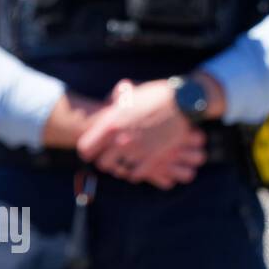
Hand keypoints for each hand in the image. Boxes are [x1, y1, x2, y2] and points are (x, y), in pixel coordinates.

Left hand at [77, 80, 206, 187]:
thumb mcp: (131, 93)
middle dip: (107, 161)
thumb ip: (115, 99)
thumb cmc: (156, 95)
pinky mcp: (153, 159)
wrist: (183, 103)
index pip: (85, 148)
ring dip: (123, 166)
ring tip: (128, 161)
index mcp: (111, 124)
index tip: (95, 150)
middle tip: (114, 157)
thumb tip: (108, 101)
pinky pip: (136, 175)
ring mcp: (137, 151)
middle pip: (102, 164)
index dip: (89, 151)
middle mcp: (120, 140)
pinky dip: (137, 172)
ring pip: (119, 170)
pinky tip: (140, 165)